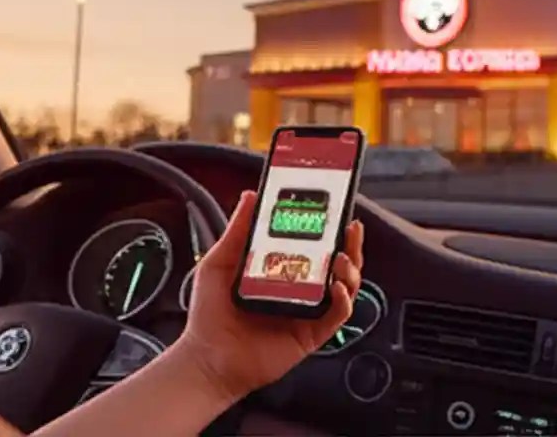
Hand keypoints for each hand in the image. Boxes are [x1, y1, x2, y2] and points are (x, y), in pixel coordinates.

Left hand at [174, 190, 364, 400]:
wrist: (206, 358)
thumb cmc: (209, 315)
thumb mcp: (218, 263)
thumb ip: (237, 230)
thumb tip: (250, 197)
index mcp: (280, 269)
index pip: (312, 244)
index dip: (328, 227)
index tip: (334, 207)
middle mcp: (298, 288)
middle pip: (337, 263)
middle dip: (350, 244)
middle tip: (350, 228)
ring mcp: (307, 311)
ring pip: (344, 287)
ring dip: (350, 269)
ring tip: (341, 257)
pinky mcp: (311, 335)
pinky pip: (337, 316)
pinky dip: (343, 301)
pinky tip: (336, 288)